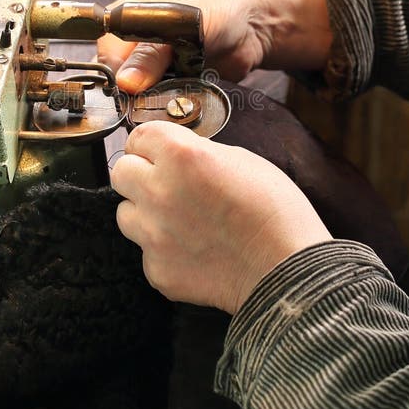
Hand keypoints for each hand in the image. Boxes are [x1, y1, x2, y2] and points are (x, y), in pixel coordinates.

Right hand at [98, 0, 331, 93]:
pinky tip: (188, 100)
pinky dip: (175, 107)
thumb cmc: (219, 6)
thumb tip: (126, 83)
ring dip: (159, 102)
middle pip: (122, 83)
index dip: (118, 76)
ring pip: (143, 98)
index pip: (105, 57)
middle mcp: (134, 45)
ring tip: (180, 93)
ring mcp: (155, 69)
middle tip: (163, 90)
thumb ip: (152, 53)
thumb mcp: (180, 25)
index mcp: (125, 20)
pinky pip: (165, 105)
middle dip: (140, 94)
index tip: (135, 87)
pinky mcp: (174, 87)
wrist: (257, 23)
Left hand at [110, 120, 331, 313]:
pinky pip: (146, 251)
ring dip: (145, 212)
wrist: (287, 271)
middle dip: (140, 174)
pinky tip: (194, 249)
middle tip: (165, 183)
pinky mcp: (157, 269)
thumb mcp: (242, 159)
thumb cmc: (275, 211)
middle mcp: (159, 192)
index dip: (151, 143)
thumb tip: (177, 155)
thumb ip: (199, 153)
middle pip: (121, 173)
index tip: (158, 151)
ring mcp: (153, 235)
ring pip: (126, 213)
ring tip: (180, 220)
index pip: (138, 137)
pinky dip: (163, 249)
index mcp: (182, 156)